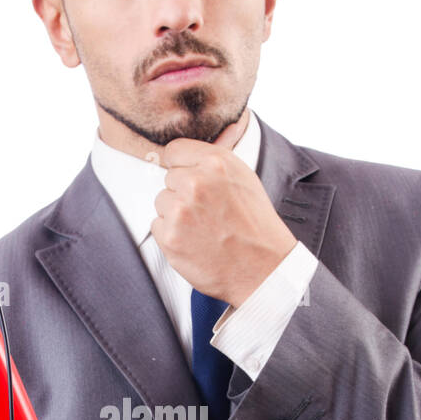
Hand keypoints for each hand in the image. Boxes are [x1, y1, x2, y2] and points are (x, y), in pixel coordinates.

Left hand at [150, 118, 296, 306]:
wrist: (263, 268)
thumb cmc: (256, 227)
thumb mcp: (243, 179)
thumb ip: (213, 164)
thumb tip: (190, 154)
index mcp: (215, 163)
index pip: (174, 151)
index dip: (182, 166)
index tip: (189, 179)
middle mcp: (195, 183)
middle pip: (168, 178)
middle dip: (182, 193)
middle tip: (207, 212)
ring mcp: (180, 211)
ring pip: (161, 202)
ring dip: (175, 214)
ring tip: (202, 228)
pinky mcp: (169, 237)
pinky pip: (157, 226)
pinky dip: (171, 235)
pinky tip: (194, 242)